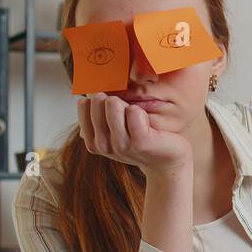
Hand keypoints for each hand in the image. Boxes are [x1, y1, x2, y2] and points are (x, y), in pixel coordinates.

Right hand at [77, 94, 191, 177]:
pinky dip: (141, 111)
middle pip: (98, 101)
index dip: (101, 100)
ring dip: (128, 105)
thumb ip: (98, 114)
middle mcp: (103, 145)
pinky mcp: (139, 142)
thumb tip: (87, 90)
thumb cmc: (140, 139)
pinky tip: (147, 124)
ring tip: (138, 121)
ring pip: (113, 104)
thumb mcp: (114, 128)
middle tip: (129, 118)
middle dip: (116, 101)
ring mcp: (120, 145)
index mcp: (92, 141)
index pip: (84, 104)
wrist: (167, 160)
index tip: (115, 113)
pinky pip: (133, 110)